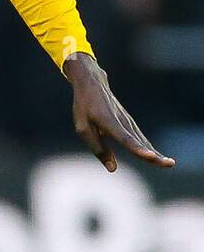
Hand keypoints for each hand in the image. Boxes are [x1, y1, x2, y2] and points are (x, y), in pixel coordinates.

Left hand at [64, 53, 173, 171]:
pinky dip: (149, 149)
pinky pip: (140, 139)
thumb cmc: (84, 107)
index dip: (138, 149)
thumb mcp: (83, 128)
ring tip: (169, 164)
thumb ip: (98, 148)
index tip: (150, 155)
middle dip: (155, 155)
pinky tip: (157, 158)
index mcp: (109, 122)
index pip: (126, 138)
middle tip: (169, 164)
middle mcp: (123, 122)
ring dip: (156, 153)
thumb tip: (113, 169)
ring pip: (143, 141)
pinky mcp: (130, 123)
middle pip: (140, 142)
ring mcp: (128, 121)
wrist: (92, 83)